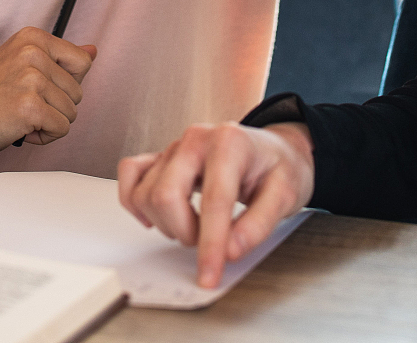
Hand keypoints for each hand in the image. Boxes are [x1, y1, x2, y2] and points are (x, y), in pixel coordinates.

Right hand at [0, 27, 96, 152]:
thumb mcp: (25, 62)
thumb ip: (61, 57)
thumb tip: (93, 50)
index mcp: (34, 38)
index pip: (82, 62)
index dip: (65, 83)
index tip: (39, 86)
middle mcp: (33, 53)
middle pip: (78, 91)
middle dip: (56, 105)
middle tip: (25, 102)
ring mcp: (31, 79)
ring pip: (72, 112)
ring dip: (49, 121)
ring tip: (23, 114)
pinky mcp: (30, 106)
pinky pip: (62, 129)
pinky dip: (44, 136)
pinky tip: (23, 127)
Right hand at [116, 122, 313, 288]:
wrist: (274, 148)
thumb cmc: (279, 168)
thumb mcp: (286, 195)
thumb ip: (258, 224)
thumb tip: (230, 251)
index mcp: (230, 143)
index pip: (213, 201)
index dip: (209, 245)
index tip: (209, 276)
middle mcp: (196, 139)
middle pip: (166, 195)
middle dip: (185, 232)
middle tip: (207, 243)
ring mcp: (174, 146)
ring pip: (147, 193)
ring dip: (167, 223)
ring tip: (194, 227)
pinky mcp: (161, 155)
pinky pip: (130, 174)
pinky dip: (135, 201)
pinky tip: (156, 216)